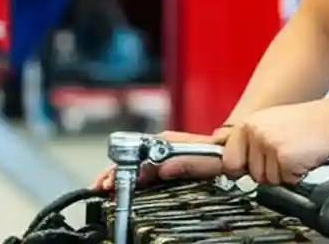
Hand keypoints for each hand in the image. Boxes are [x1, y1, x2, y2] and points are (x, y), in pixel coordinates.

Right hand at [91, 128, 230, 191]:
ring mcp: (158, 153)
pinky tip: (116, 185)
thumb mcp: (204, 159)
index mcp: (166, 142)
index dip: (125, 169)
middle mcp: (159, 146)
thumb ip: (184, 164)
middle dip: (113, 173)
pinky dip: (125, 177)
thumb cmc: (215, 152)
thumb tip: (161, 168)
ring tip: (102, 187)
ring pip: (131, 164)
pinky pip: (138, 168)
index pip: (138, 155)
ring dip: (116, 175)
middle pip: (129, 159)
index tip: (114, 180)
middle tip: (102, 186)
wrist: (227, 150)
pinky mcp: (160, 163)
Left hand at [222, 101, 328, 184]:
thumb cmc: (303, 123)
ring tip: (293, 154)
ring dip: (282, 174)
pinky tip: (301, 158)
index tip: (243, 171)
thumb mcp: (268, 124)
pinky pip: (285, 180)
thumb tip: (233, 162)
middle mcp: (255, 134)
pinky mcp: (284, 157)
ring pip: (268, 179)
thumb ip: (250, 141)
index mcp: (248, 125)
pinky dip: (295, 175)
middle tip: (281, 157)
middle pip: (251, 174)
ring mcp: (269, 145)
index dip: (239, 168)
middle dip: (267, 172)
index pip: (228, 159)